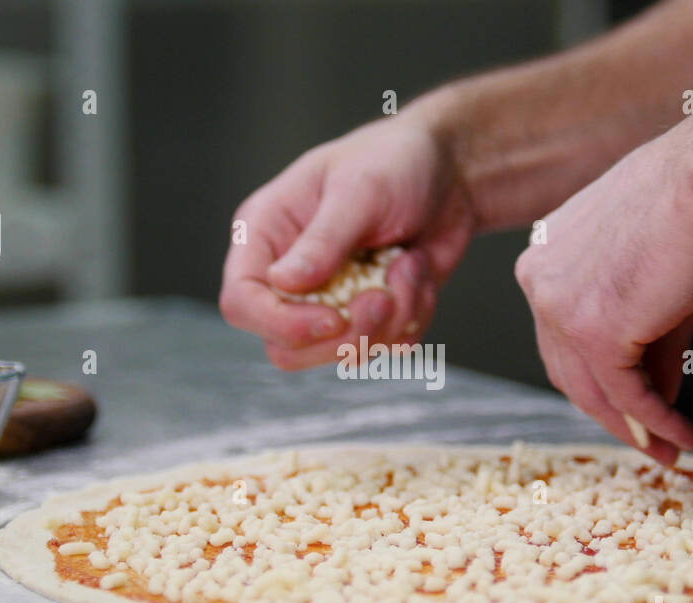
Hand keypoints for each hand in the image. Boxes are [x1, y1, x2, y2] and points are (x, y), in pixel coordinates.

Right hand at [220, 113, 474, 369]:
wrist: (451, 168)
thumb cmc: (396, 160)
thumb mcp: (359, 191)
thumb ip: (322, 240)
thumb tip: (283, 283)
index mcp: (266, 235)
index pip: (242, 302)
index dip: (281, 323)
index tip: (333, 316)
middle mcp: (290, 274)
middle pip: (287, 348)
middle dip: (345, 334)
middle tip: (385, 296)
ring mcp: (330, 299)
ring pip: (339, 353)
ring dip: (389, 322)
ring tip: (410, 267)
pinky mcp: (370, 313)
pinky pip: (384, 346)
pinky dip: (413, 317)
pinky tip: (419, 272)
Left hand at [515, 131, 692, 463]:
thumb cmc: (691, 203)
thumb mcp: (652, 277)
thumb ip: (647, 339)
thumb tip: (655, 398)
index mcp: (545, 256)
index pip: (561, 333)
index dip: (596, 374)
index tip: (628, 401)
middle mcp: (540, 281)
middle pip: (568, 368)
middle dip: (610, 410)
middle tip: (647, 438)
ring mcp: (561, 307)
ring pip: (593, 388)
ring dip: (633, 426)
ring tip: (667, 448)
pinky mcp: (594, 331)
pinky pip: (626, 393)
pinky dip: (654, 420)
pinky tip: (680, 435)